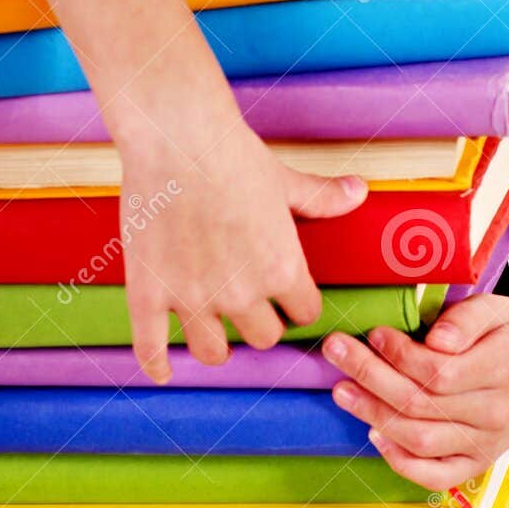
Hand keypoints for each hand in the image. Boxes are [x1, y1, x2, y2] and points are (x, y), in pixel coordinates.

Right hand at [120, 110, 366, 382]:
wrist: (176, 137)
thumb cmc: (233, 153)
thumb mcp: (285, 179)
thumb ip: (321, 196)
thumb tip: (359, 191)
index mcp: (281, 269)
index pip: (303, 314)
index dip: (296, 304)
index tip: (286, 298)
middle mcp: (242, 293)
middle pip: (262, 337)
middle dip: (258, 323)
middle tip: (248, 307)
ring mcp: (192, 298)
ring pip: (213, 352)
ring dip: (216, 345)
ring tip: (213, 334)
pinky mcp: (149, 293)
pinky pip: (152, 347)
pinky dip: (157, 363)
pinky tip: (162, 369)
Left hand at [323, 290, 508, 490]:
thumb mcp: (498, 308)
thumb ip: (466, 319)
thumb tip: (435, 340)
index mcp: (503, 370)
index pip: (438, 372)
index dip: (399, 354)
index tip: (373, 332)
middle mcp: (495, 413)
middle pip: (420, 405)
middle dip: (370, 377)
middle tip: (336, 351)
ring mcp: (486, 442)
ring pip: (420, 439)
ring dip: (373, 414)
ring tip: (341, 389)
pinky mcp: (478, 460)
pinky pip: (436, 475)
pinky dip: (401, 462)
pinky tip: (374, 434)